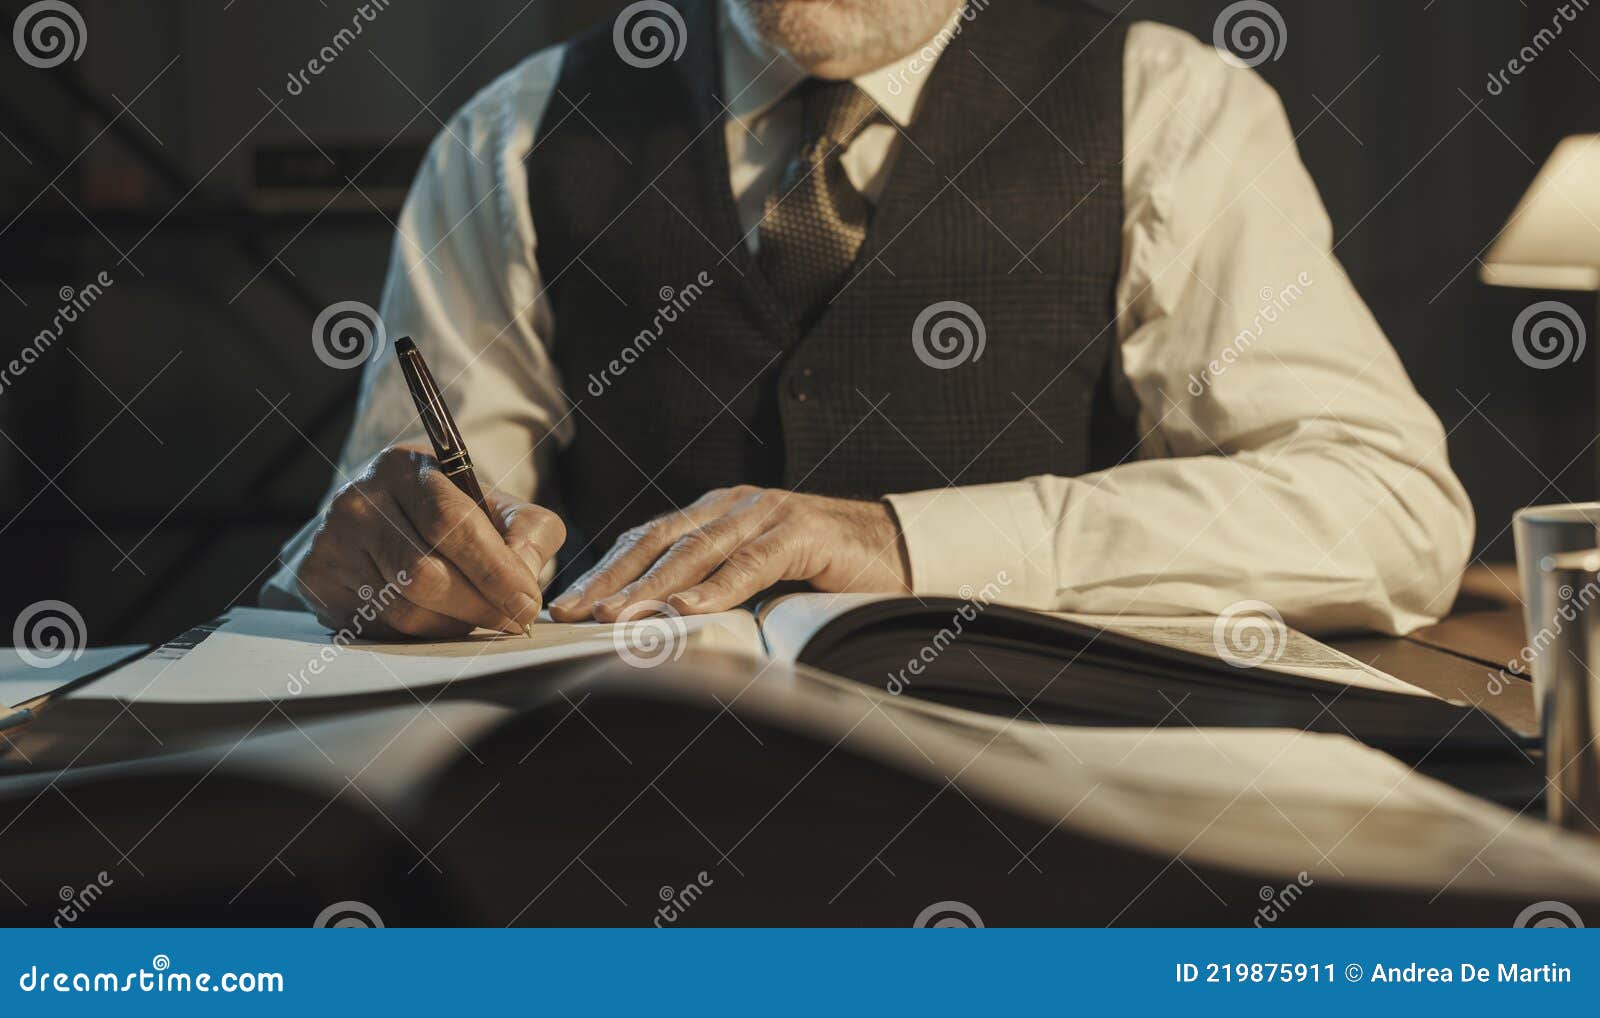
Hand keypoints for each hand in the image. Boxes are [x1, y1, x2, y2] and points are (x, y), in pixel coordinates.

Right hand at [295, 445, 565, 637]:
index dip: (494, 570)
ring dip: (454, 625)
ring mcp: (330, 542)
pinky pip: (382, 628)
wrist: (379, 521)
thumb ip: (530, 531)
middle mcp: (358, 500)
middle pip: (425, 574)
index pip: (452, 522)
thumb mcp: (495, 506)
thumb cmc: (450, 515)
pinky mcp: (317, 582)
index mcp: (405, 466)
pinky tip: (439, 620)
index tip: (527, 604)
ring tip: (478, 618)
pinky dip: (423, 636)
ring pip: (404, 609)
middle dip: (480, 606)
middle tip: (513, 622)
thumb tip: (525, 576)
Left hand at [547, 486, 910, 621]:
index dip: (604, 572)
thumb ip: (713, 591)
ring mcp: (767, 514)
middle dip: (610, 580)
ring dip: (650, 588)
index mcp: (716, 513)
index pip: (646, 540)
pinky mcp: (802, 533)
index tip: (565, 607)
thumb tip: (654, 630)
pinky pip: (751, 563)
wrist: (900, 552)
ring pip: (696, 552)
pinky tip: (686, 611)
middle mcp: (734, 506)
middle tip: (571, 614)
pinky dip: (716, 589)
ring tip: (615, 618)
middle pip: (658, 542)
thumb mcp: (756, 581)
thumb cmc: (825, 573)